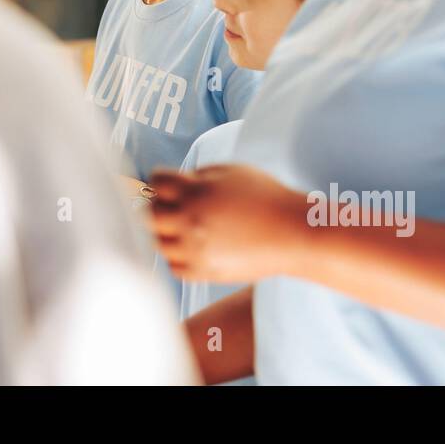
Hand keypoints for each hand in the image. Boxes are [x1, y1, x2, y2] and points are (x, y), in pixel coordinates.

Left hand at [149, 164, 305, 282]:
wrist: (293, 233)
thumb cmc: (267, 197)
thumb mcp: (232, 171)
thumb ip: (198, 175)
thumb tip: (173, 185)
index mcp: (196, 192)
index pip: (157, 182)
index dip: (159, 180)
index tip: (165, 184)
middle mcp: (191, 221)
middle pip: (150, 214)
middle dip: (158, 206)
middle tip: (170, 206)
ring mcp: (196, 249)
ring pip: (158, 243)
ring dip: (165, 233)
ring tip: (180, 227)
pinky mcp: (205, 272)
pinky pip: (174, 266)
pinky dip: (176, 256)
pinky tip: (190, 247)